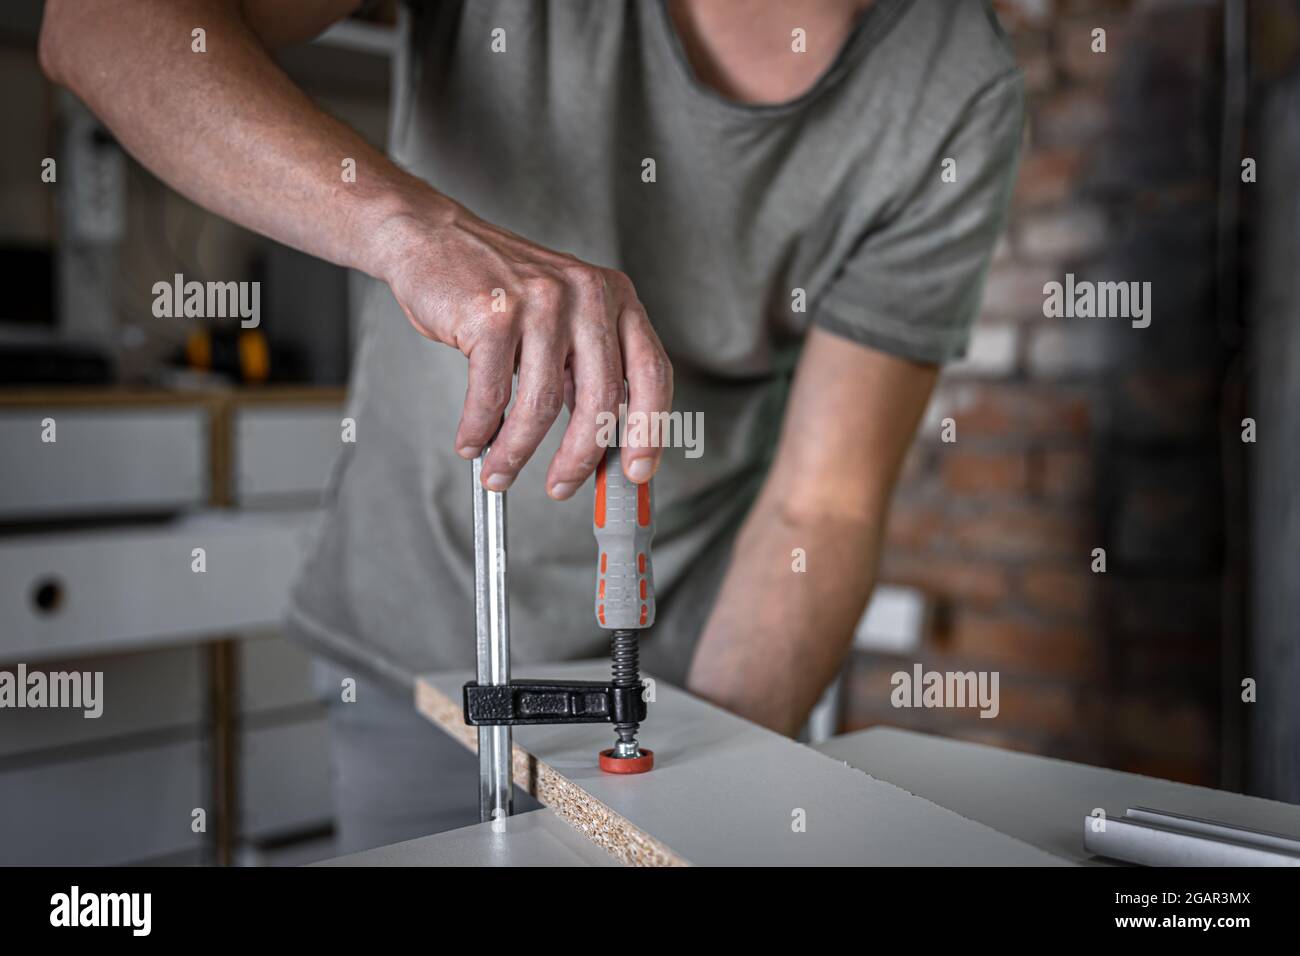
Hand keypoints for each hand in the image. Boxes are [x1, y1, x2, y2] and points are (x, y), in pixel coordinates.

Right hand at [374, 196, 672, 498]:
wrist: (434, 237)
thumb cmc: (500, 286)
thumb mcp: (564, 315)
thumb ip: (587, 368)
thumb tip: (602, 446)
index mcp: (616, 298)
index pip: (652, 373)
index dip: (650, 430)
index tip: (638, 472)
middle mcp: (587, 295)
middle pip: (602, 399)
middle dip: (581, 458)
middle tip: (562, 487)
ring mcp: (541, 301)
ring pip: (542, 404)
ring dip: (517, 452)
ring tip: (499, 473)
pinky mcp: (493, 313)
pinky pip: (491, 394)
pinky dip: (479, 429)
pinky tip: (471, 441)